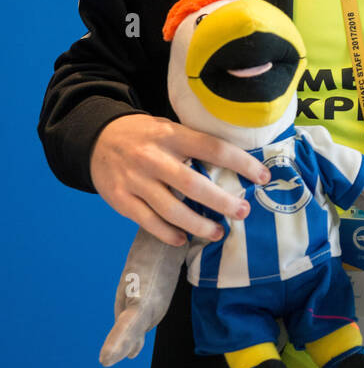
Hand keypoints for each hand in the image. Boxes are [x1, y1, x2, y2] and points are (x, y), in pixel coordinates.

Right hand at [89, 113, 270, 246]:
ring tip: (218, 232)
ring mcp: (135, 180)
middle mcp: (152, 157)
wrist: (96, 138)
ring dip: (198, 225)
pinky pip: (148, 222)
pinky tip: (183, 239)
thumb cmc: (144, 136)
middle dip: (222, 201)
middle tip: (243, 212)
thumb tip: (237, 165)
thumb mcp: (169, 128)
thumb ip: (194, 144)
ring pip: (171, 209)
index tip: (262, 176)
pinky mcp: (120, 199)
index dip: (241, 163)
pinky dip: (168, 233)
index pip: (213, 148)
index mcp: (171, 135)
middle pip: (193, 184)